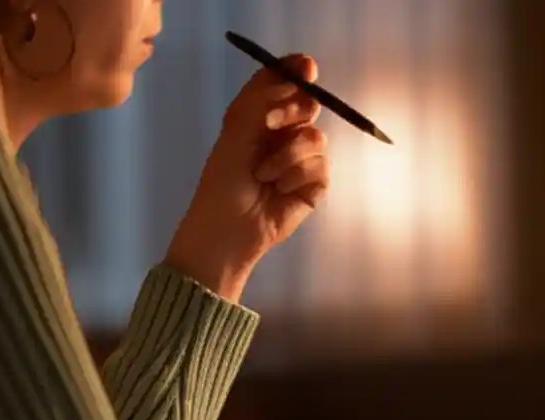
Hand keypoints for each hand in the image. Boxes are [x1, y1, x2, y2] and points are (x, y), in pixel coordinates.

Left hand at [165, 54, 329, 301]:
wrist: (229, 227)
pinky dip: (298, 176)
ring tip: (264, 175)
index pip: (285, 86)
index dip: (298, 72)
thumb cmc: (223, 181)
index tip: (306, 67)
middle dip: (294, 111)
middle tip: (272, 123)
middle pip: (308, 105)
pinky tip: (280, 189)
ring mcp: (301, 160)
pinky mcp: (314, 185)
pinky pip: (321, 167)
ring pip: (316, 138)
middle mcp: (284, 135)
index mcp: (261, 118)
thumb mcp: (236, 130)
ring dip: (288, 155)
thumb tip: (295, 76)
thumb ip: (262, 97)